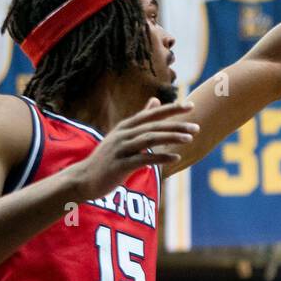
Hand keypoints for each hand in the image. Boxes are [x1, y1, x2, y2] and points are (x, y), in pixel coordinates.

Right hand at [73, 100, 196, 198]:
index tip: (191, 106)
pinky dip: (160, 157)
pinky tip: (175, 157)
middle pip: (154, 126)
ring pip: (149, 139)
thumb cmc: (108, 158)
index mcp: (126, 126)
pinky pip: (143, 159)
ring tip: (189, 139)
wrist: (84, 179)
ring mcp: (120, 149)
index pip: (152, 114)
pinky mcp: (119, 165)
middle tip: (196, 127)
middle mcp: (123, 134)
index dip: (172, 109)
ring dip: (171, 138)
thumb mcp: (123, 135)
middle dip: (176, 125)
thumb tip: (155, 100)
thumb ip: (140, 119)